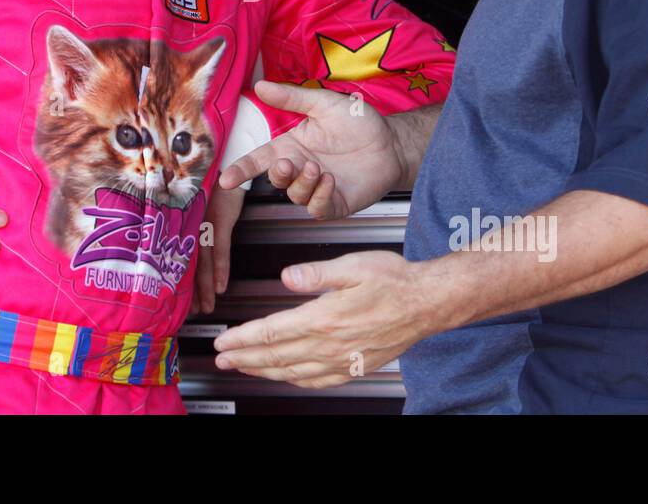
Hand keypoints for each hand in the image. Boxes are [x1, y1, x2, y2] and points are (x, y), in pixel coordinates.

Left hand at [190, 184, 245, 316]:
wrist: (226, 161)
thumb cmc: (211, 180)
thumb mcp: (195, 203)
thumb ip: (187, 222)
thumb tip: (180, 244)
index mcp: (182, 223)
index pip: (178, 257)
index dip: (178, 281)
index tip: (177, 301)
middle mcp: (189, 225)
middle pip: (188, 264)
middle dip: (191, 292)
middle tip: (191, 314)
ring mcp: (203, 223)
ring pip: (203, 262)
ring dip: (206, 288)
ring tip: (207, 308)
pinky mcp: (219, 219)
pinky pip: (220, 249)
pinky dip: (221, 269)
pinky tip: (221, 287)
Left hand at [212, 250, 434, 387]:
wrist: (426, 303)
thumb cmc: (393, 281)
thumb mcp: (352, 266)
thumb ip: (315, 274)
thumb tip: (286, 277)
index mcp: (324, 318)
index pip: (272, 333)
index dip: (243, 338)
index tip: (224, 341)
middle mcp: (330, 344)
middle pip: (276, 357)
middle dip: (244, 359)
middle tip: (221, 360)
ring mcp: (342, 360)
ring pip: (293, 372)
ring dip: (263, 371)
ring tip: (243, 369)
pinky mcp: (354, 367)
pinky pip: (317, 381)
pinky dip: (294, 380)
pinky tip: (285, 377)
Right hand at [217, 80, 407, 218]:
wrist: (391, 142)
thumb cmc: (358, 122)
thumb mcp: (323, 104)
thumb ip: (291, 98)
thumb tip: (260, 85)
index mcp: (292, 146)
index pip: (259, 160)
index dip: (242, 169)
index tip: (226, 179)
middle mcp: (300, 168)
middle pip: (275, 179)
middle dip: (278, 174)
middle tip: (289, 163)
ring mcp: (317, 188)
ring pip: (295, 195)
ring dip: (302, 183)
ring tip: (319, 168)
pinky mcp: (335, 203)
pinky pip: (317, 208)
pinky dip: (319, 197)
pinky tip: (331, 181)